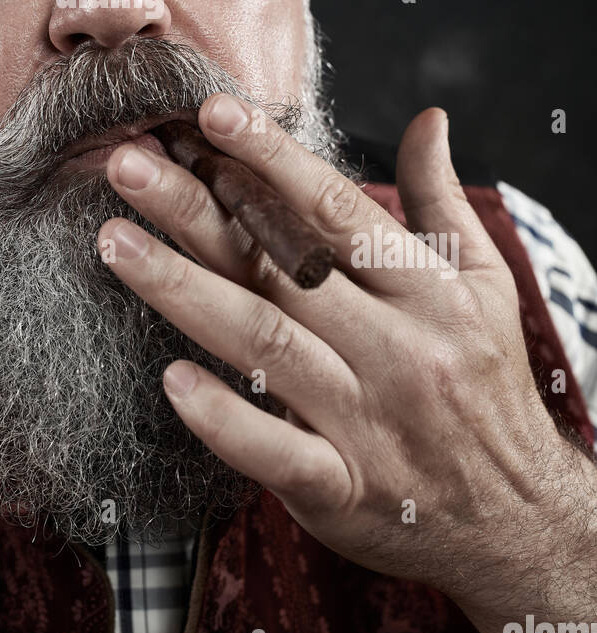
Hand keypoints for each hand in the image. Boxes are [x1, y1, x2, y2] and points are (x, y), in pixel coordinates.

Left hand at [98, 97, 596, 632]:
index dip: (271, 157)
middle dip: (197, 208)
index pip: (336, 209)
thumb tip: (426, 119)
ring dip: (182, 290)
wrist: (519, 519)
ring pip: (264, 344)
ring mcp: (367, 421)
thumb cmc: (485, 383)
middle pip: (280, 265)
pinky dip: (224, 418)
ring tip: (114, 241)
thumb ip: (440, 199)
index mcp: (426, 290)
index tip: (209, 113)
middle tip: (126, 162)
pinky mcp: (341, 488)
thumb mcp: (483, 283)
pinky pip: (276, 453)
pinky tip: (170, 379)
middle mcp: (395, 347)